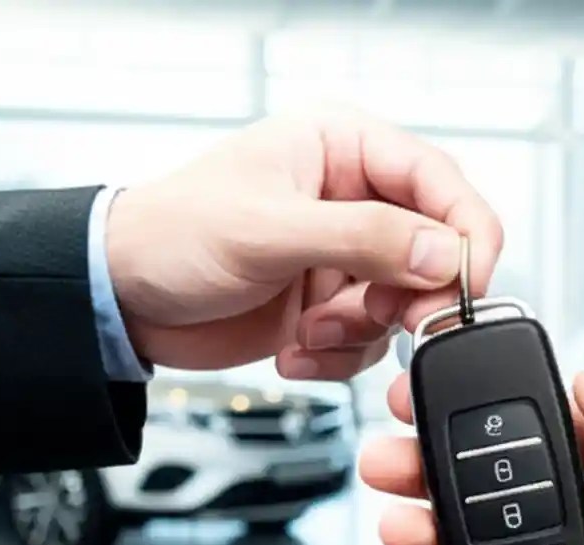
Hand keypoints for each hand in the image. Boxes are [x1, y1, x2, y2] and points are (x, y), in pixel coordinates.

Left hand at [105, 110, 502, 377]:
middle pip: (434, 249)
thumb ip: (365, 239)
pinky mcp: (330, 306)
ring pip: (406, 303)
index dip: (464, 233)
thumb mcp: (270, 230)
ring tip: (311, 331)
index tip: (465, 284)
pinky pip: (371, 340)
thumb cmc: (172, 234)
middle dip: (412, 296)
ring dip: (364, 331)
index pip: (439, 181)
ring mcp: (344, 257)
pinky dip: (340, 356)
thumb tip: (443, 253)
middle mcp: (353, 200)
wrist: (118, 300)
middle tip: (389, 320)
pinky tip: (295, 350)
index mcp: (343, 149)